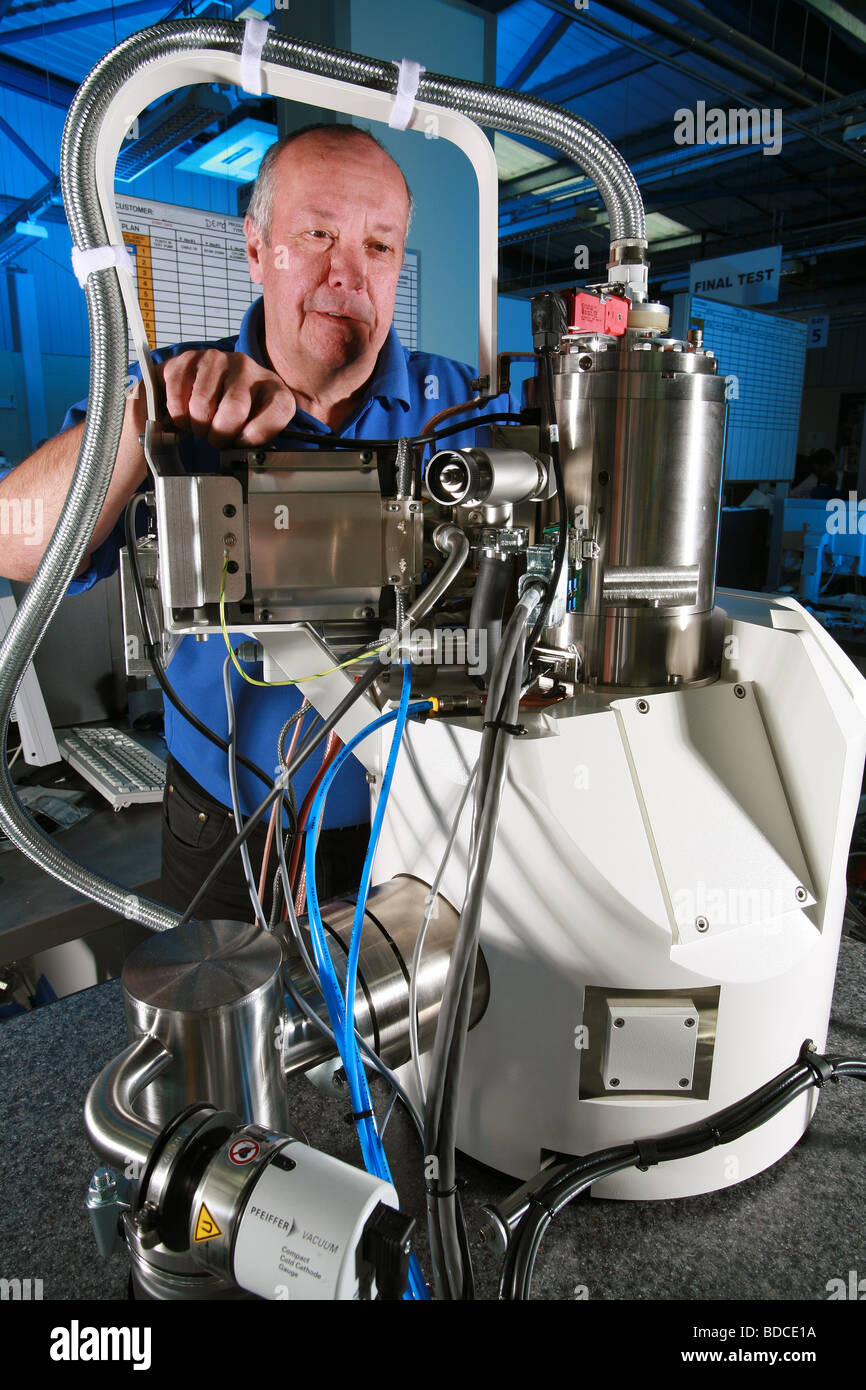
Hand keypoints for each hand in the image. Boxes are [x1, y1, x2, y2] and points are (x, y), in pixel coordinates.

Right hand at [157, 350, 295, 447]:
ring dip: (196, 425)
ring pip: (202, 405)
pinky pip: (178, 395)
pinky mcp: (188, 359)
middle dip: (219, 435)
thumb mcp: (255, 427)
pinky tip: (186, 412)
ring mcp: (217, 360)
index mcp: (272, 387)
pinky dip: (178, 414)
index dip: (257, 435)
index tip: (241, 442)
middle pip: (234, 410)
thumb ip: (260, 443)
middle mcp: (247, 367)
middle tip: (215, 437)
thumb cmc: (234, 412)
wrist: (205, 383)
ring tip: (201, 424)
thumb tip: (254, 459)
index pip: (278, 411)